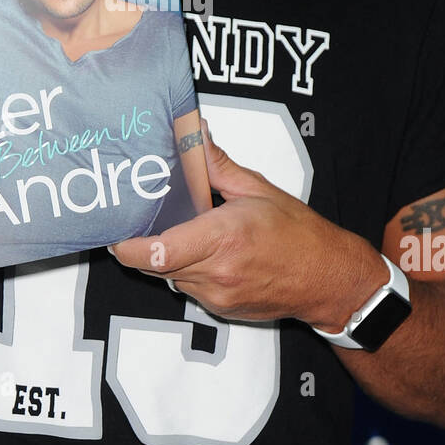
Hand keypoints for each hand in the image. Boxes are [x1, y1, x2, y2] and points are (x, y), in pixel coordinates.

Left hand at [109, 123, 380, 328]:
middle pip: (153, 264)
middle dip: (143, 243)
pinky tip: (204, 252)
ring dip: (167, 256)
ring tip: (183, 231)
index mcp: (223, 238)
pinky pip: (187, 288)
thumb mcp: (258, 189)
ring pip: (168, 277)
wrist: (329, 280)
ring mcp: (217, 296)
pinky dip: (187, 270)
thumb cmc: (300, 235)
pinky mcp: (220, 310)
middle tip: (140, 218)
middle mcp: (216, 272)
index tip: (114, 229)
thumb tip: (194, 134)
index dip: (127, 244)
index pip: (157, 251)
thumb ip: (216, 164)